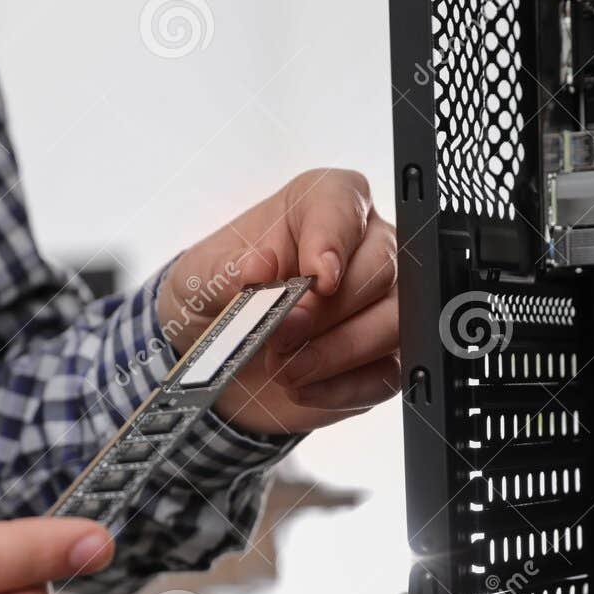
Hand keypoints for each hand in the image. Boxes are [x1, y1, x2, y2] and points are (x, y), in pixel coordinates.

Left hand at [157, 168, 399, 435]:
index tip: (316, 277)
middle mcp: (364, 246)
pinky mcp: (383, 356)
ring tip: (286, 368)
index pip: (344, 204)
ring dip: (337, 352)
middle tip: (283, 333)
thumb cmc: (221, 293)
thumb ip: (226, 269)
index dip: (334, 241)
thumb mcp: (201, 276)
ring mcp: (382, 302)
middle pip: (380, 268)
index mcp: (321, 204)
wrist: (222, 352)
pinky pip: (384, 373)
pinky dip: (341, 388)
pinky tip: (302, 388)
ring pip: (393, 322)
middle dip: (329, 309)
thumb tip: (259, 266)